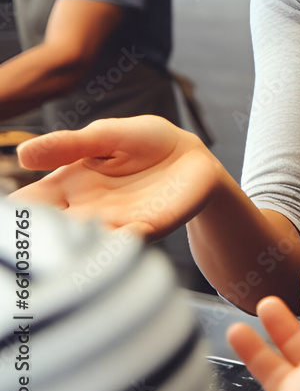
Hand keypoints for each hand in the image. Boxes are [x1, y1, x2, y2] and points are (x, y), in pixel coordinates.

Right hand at [14, 115, 219, 240]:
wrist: (192, 156)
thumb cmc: (144, 143)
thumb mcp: (105, 135)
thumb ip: (70, 145)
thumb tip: (23, 152)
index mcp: (68, 187)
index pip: (29, 206)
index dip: (13, 215)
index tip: (8, 220)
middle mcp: (85, 212)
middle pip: (49, 234)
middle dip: (34, 244)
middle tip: (22, 249)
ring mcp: (115, 224)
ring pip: (82, 245)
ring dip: (69, 251)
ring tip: (55, 255)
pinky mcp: (147, 228)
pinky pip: (126, 242)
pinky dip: (114, 246)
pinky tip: (107, 243)